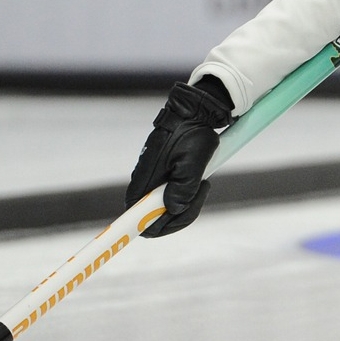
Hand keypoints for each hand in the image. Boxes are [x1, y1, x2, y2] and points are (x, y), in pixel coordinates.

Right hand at [127, 80, 232, 237]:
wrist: (194, 113)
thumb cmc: (191, 134)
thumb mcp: (192, 162)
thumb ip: (183, 188)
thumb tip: (173, 209)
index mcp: (144, 180)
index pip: (135, 218)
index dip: (150, 227)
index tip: (170, 221)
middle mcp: (145, 183)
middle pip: (155, 218)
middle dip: (180, 215)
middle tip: (199, 194)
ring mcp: (154, 181)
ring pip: (168, 209)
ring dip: (188, 204)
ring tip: (203, 183)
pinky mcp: (165, 178)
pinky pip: (174, 198)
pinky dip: (189, 196)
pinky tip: (201, 182)